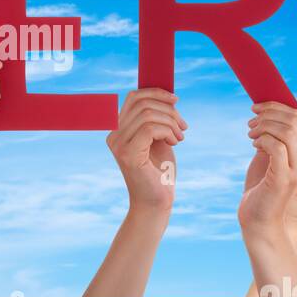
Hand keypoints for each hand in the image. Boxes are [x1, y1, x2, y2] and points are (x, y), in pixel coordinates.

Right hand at [105, 89, 186, 210]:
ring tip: (180, 136)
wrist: (157, 202)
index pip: (134, 97)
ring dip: (171, 122)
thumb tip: (168, 97)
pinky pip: (150, 129)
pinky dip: (168, 131)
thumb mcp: (159, 140)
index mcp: (119, 130)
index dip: (156, 93)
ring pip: (148, 114)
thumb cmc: (160, 173)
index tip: (176, 101)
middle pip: (141, 103)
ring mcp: (119, 145)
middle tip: (183, 125)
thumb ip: (157, 120)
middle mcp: (114, 135)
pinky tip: (175, 142)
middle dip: (168, 109)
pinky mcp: (128, 155)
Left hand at [239, 102, 296, 234]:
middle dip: (268, 114)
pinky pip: (277, 147)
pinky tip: (254, 145)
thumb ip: (271, 136)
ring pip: (287, 131)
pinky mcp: (285, 178)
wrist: (258, 219)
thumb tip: (264, 111)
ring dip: (264, 126)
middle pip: (294, 121)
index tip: (256, 107)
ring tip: (250, 134)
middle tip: (251, 121)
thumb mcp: (267, 156)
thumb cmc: (260, 187)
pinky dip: (263, 139)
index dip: (276, 106)